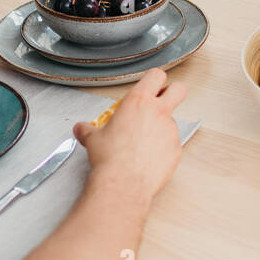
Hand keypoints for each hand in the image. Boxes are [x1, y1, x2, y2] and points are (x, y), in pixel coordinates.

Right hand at [74, 68, 185, 207]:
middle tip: (162, 101)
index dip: (154, 79)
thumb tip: (81, 128)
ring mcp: (171, 131)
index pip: (156, 76)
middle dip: (173, 92)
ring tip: (143, 143)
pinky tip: (149, 158)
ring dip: (162, 127)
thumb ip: (88, 129)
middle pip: (179, 89)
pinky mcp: (176, 150)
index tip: (151, 85)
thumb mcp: (93, 138)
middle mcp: (159, 112)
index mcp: (139, 101)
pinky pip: (172, 144)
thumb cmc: (110, 159)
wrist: (123, 184)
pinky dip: (163, 149)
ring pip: (173, 121)